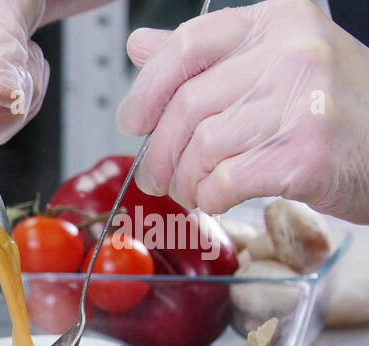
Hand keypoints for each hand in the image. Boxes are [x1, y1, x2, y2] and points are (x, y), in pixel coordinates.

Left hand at [117, 0, 368, 223]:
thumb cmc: (336, 108)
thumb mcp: (276, 64)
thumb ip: (208, 56)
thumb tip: (140, 45)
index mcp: (278, 22)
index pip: (187, 45)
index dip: (147, 89)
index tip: (133, 121)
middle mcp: (292, 53)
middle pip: (186, 105)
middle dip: (160, 152)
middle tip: (157, 176)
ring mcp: (302, 102)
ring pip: (202, 147)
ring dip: (185, 180)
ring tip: (192, 189)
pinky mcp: (306, 153)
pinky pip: (225, 180)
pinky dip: (210, 197)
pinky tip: (219, 198)